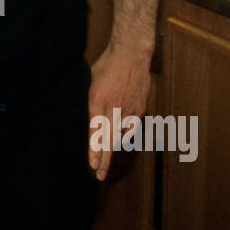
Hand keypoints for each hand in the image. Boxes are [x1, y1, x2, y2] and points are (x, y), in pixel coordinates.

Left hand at [86, 45, 152, 181]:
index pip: (95, 132)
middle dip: (104, 160)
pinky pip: (130, 127)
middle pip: (109, 140)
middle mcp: (114, 108)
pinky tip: (119, 130)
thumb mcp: (90, 83)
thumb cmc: (107, 66)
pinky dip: (124, 131)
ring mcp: (129, 110)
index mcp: (98, 101)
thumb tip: (89, 121)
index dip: (94, 151)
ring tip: (106, 143)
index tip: (92, 165)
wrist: (131, 53)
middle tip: (100, 176)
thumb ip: (90, 103)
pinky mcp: (140, 108)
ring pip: (120, 135)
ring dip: (112, 142)